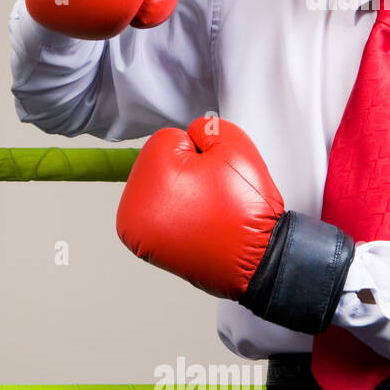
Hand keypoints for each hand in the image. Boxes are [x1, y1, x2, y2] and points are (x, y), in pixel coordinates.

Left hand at [115, 116, 354, 334]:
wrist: (259, 262)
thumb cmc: (245, 209)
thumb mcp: (233, 146)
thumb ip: (206, 126)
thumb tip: (190, 133)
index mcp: (146, 179)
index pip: (170, 140)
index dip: (200, 150)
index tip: (215, 174)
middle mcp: (130, 208)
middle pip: (161, 164)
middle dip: (187, 170)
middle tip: (214, 194)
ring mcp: (136, 232)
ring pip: (162, 188)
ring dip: (182, 192)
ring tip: (208, 211)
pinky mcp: (146, 248)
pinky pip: (162, 213)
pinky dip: (178, 214)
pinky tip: (198, 225)